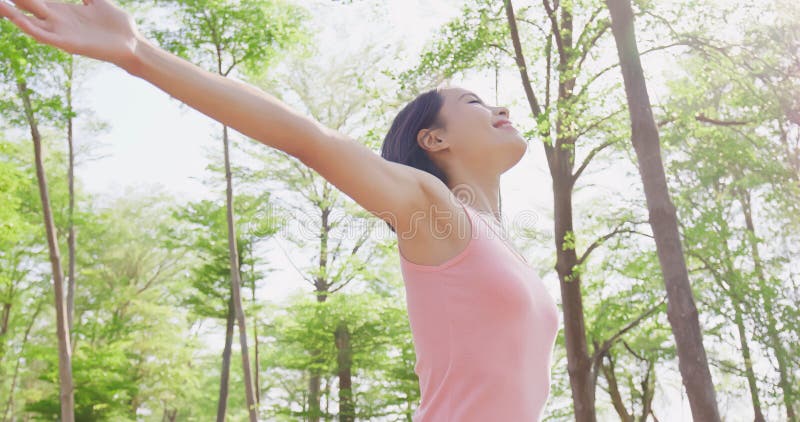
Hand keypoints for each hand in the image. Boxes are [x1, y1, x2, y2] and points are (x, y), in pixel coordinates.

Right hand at [0, 0, 142, 67]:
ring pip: (29, 22)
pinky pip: (45, 36)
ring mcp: (61, 33)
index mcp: (62, 10)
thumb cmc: (117, 24)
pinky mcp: (68, 44)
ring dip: (11, 14)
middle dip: (10, 2)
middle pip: (26, 8)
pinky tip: (18, 19)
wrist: (132, 43)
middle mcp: (57, 21)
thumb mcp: (98, 0)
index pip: (33, 0)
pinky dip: (31, 28)